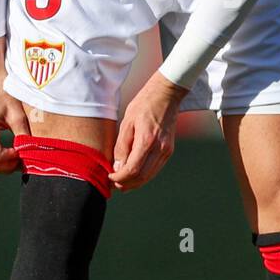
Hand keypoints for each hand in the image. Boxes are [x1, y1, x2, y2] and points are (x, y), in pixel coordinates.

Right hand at [0, 74, 29, 172]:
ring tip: (17, 154)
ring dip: (2, 164)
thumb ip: (23, 135)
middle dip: (7, 166)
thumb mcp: (18, 114)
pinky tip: (10, 149)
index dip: (11, 160)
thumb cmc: (4, 92)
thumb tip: (31, 152)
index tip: (23, 152)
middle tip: (22, 158)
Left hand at [109, 70, 187, 191]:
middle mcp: (160, 148)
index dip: (120, 178)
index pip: (132, 169)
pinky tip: (134, 174)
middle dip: (127, 183)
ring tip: (122, 183)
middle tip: (114, 184)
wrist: (166, 94)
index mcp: (147, 140)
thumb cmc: (144, 105)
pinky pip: (155, 168)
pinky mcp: (169, 150)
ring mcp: (167, 150)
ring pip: (149, 175)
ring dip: (135, 182)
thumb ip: (122, 147)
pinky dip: (144, 175)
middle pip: (142, 176)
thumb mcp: (127, 123)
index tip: (110, 177)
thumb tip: (118, 167)